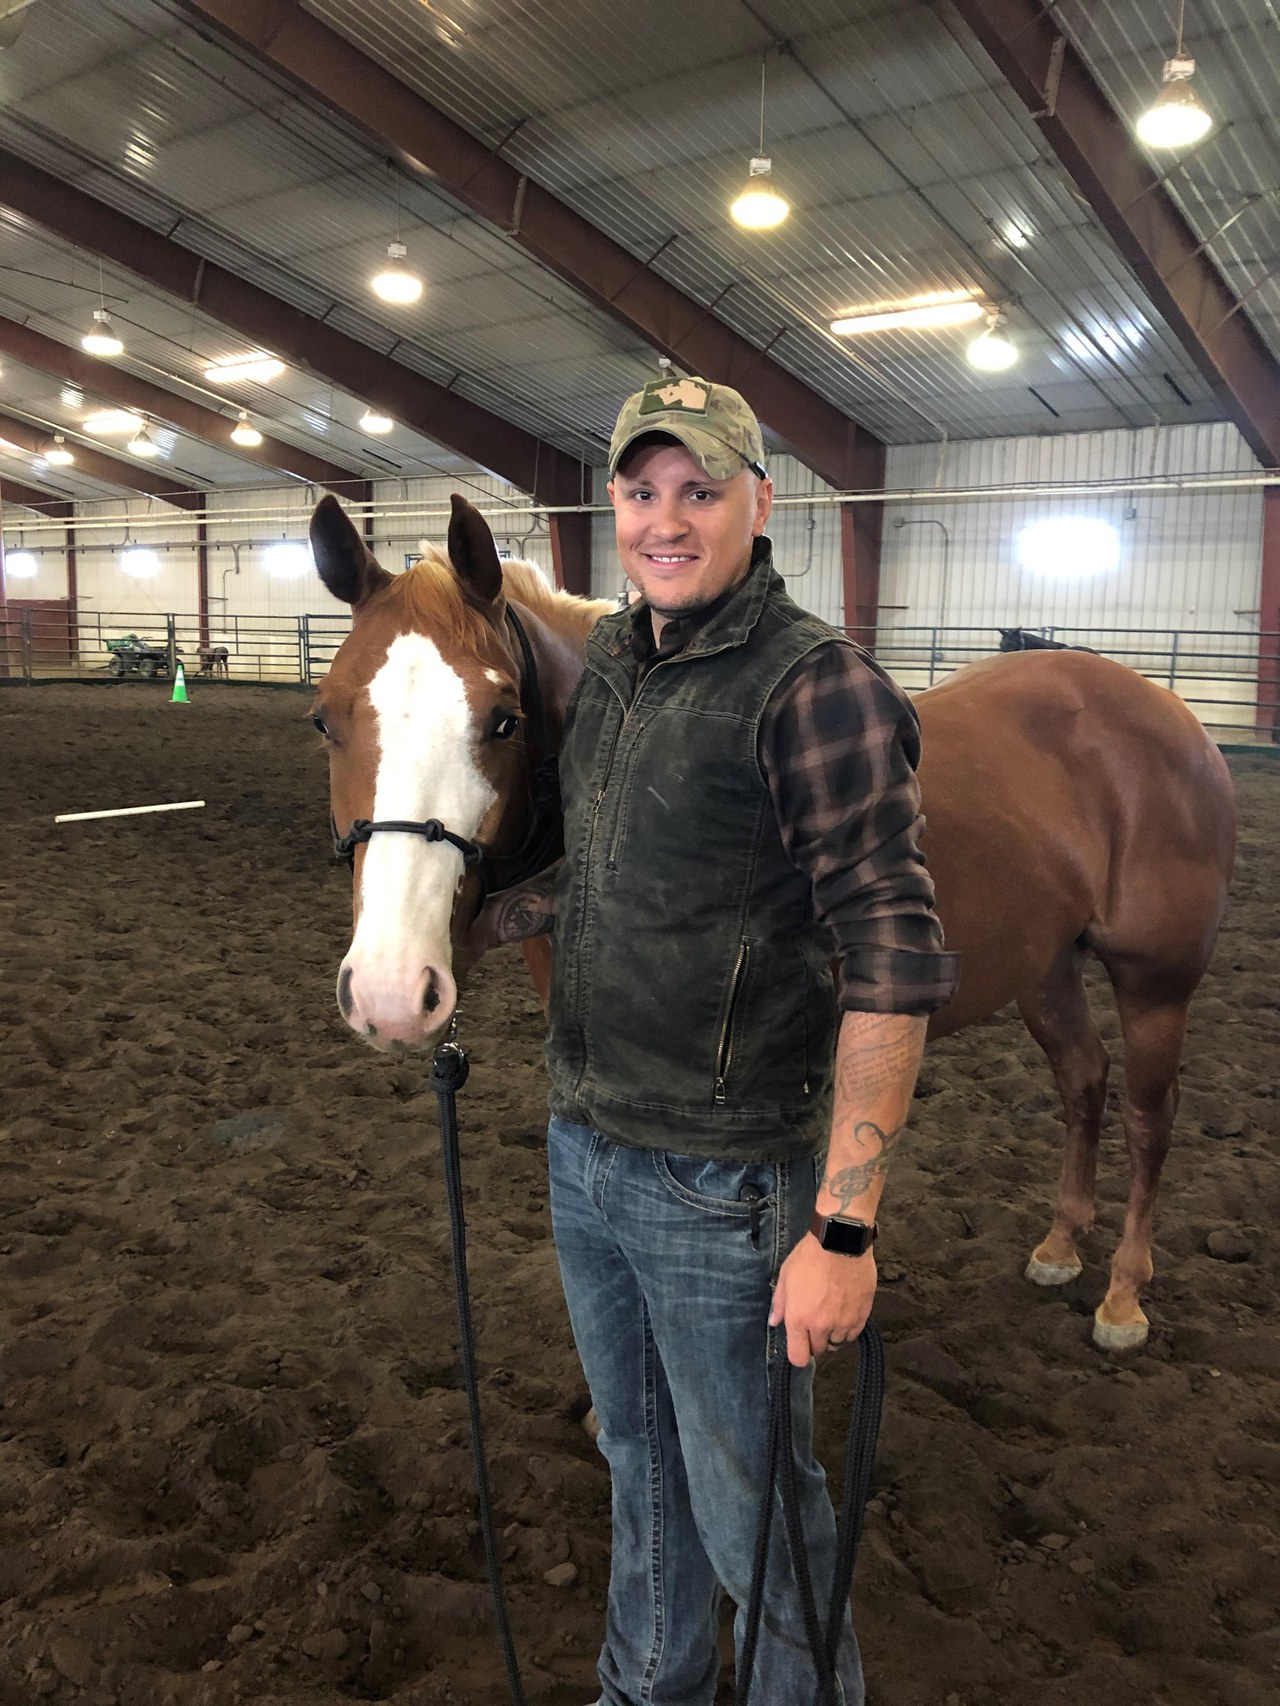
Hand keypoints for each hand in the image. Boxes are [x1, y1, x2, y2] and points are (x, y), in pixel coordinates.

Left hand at [769, 1236, 876, 1366]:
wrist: (840, 1242)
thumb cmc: (809, 1257)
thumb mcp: (785, 1276)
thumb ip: (779, 1304)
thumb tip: (775, 1322)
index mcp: (798, 1319)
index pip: (798, 1357)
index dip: (798, 1353)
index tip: (800, 1343)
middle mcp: (821, 1327)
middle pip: (819, 1350)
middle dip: (815, 1339)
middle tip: (815, 1320)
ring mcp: (843, 1323)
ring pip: (837, 1343)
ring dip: (832, 1334)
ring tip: (831, 1315)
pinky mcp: (862, 1316)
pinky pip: (853, 1334)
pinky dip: (848, 1328)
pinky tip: (845, 1312)